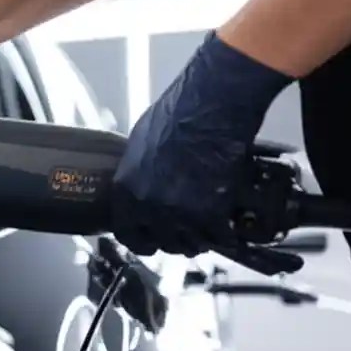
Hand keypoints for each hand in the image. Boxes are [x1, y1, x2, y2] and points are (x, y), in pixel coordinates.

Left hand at [112, 31, 291, 258]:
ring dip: (198, 241)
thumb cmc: (176, 114)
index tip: (148, 242)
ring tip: (205, 235)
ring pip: (189, 244)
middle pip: (159, 241)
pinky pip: (217, 236)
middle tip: (183, 236)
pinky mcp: (211, 212)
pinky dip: (223, 235)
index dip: (139, 239)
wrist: (212, 106)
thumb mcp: (139, 144)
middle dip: (171, 241)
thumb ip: (137, 173)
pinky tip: (225, 229)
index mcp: (126, 188)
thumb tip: (140, 182)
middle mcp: (148, 206)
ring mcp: (179, 212)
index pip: (125, 231)